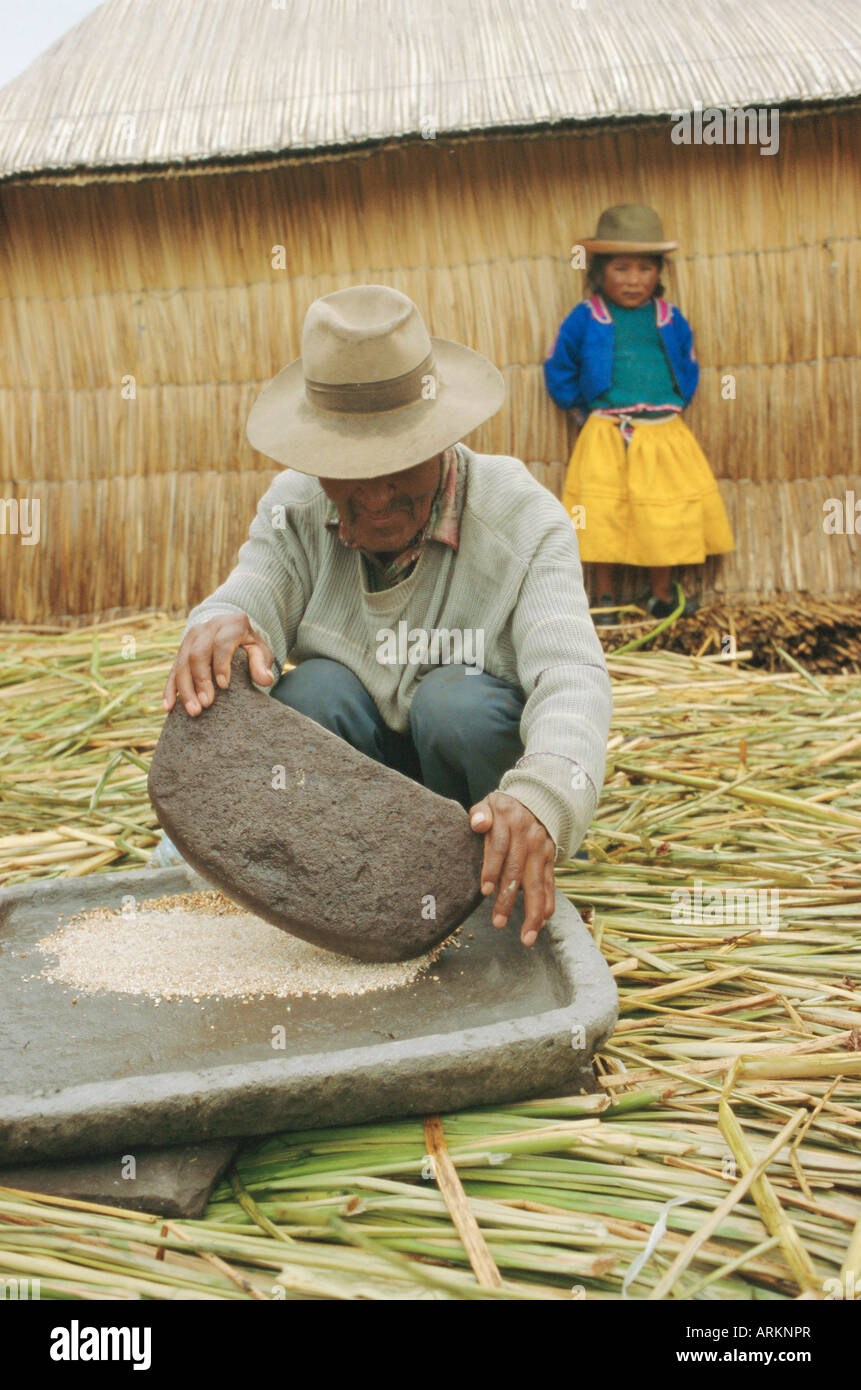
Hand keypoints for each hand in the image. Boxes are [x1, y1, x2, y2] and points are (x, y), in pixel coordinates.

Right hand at [162, 615, 274, 715]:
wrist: (231, 632)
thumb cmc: (249, 645)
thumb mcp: (260, 651)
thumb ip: (262, 664)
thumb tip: (266, 680)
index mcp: (230, 624)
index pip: (221, 643)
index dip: (221, 664)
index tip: (224, 686)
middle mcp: (206, 628)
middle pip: (197, 653)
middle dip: (200, 680)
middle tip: (206, 704)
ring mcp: (190, 638)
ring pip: (181, 663)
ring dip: (185, 689)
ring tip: (193, 710)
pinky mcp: (180, 651)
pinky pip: (172, 671)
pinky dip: (169, 689)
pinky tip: (168, 707)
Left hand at [469, 791, 555, 946]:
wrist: (537, 801)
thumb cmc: (503, 809)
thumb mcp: (489, 803)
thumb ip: (480, 813)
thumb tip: (478, 823)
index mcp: (510, 823)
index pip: (500, 847)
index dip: (492, 868)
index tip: (484, 891)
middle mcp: (528, 838)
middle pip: (518, 871)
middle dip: (509, 899)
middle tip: (498, 923)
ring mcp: (541, 851)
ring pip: (537, 884)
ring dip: (532, 912)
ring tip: (526, 937)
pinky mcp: (549, 861)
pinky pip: (550, 885)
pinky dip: (547, 905)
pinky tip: (541, 924)